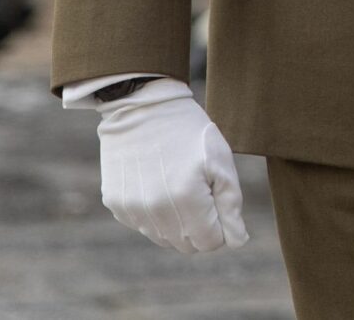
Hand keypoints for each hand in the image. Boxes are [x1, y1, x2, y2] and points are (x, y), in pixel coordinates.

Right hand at [95, 78, 248, 252]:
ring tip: (179, 186)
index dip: (220, 226)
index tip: (218, 200)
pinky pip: (142, 225)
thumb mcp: (221, 160)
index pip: (210, 243)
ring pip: (163, 239)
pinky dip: (155, 213)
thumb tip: (237, 242)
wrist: (142, 107)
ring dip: (177, 223)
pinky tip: (157, 183)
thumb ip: (230, 205)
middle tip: (201, 192)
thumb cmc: (189, 132)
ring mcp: (131, 209)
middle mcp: (155, 211)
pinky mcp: (115, 204)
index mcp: (186, 199)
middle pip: (186, 245)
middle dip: (200, 227)